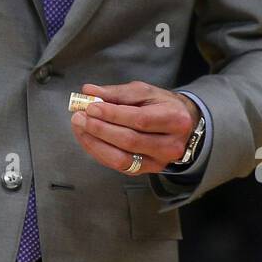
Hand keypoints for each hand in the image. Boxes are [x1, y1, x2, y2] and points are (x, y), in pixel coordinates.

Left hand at [69, 80, 201, 174]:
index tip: (91, 107)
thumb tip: (89, 91)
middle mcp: (171, 145)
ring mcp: (159, 162)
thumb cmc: (162, 105)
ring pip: (122, 159)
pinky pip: (119, 166)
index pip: (140, 119)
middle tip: (80, 117)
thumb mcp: (144, 92)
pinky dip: (99, 152)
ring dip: (96, 143)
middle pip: (130, 141)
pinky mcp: (147, 171)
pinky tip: (88, 139)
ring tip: (80, 127)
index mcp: (175, 120)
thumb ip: (117, 92)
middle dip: (100, 129)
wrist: (181, 125)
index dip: (112, 115)